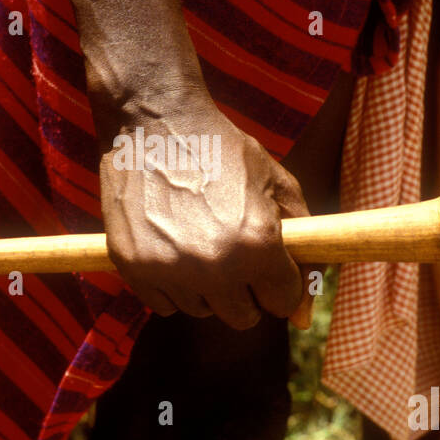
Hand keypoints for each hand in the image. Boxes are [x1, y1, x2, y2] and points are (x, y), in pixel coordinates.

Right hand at [100, 98, 316, 330]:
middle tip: (236, 257)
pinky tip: (173, 247)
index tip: (269, 264)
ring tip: (200, 242)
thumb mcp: (279, 185)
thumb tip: (304, 316)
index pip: (282, 302)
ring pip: (203, 311)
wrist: (155, 122)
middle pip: (243, 318)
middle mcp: (215, 265)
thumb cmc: (224, 150)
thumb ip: (306, 247)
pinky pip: (165, 304)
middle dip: (247, 292)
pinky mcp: (134, 267)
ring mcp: (170, 269)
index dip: (279, 281)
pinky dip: (172, 286)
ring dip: (207, 288)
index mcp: (258, 244)